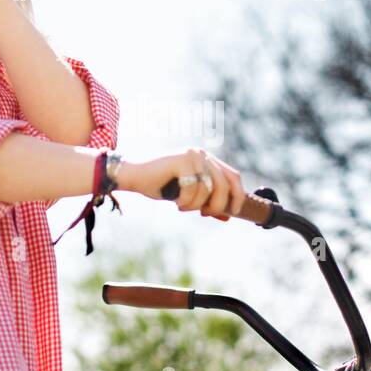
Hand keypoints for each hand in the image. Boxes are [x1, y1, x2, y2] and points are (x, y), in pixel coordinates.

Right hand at [118, 148, 245, 221]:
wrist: (133, 177)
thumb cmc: (160, 186)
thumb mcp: (188, 197)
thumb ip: (207, 202)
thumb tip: (228, 216)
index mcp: (207, 159)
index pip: (233, 176)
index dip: (237, 195)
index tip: (234, 212)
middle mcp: (202, 154)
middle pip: (225, 184)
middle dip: (217, 204)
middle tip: (203, 214)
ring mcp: (192, 155)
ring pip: (209, 188)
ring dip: (195, 205)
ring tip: (182, 206)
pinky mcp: (181, 160)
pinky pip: (193, 188)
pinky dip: (186, 201)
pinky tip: (175, 202)